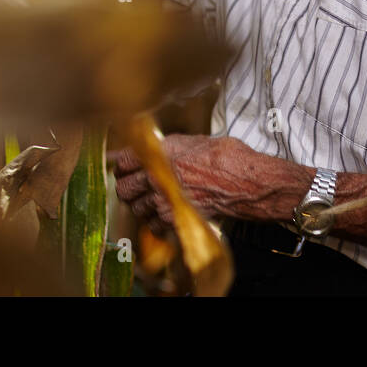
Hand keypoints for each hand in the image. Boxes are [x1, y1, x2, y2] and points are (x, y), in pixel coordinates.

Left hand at [112, 134, 258, 236]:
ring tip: (153, 200)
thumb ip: (167, 146)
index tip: (127, 168)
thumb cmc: (224, 157)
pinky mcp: (173, 219)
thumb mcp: (192, 141)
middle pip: (123, 189)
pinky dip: (156, 222)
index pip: (123, 162)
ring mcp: (163, 200)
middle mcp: (156, 177)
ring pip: (136, 209)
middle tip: (135, 187)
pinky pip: (152, 225)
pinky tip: (165, 213)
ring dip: (142, 205)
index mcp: (158, 153)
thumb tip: (151, 146)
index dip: (124, 166)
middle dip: (128, 188)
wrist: (243, 181)